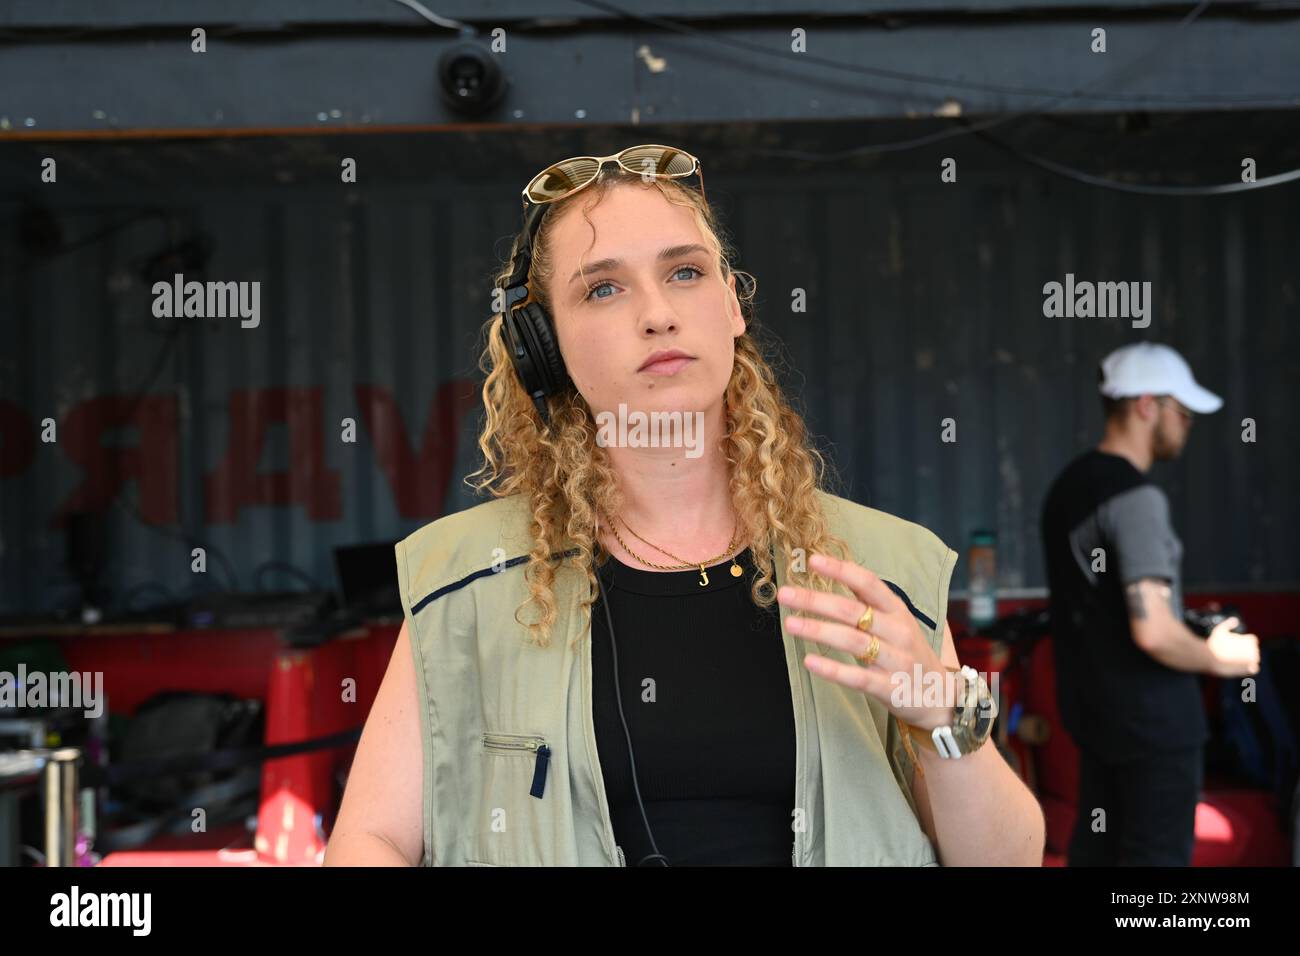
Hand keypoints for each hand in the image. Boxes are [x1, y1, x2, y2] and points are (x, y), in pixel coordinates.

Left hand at [776, 552, 951, 730]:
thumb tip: (838, 570)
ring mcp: (896, 660)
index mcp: (897, 610)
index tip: (812, 561)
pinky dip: (834, 670)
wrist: (942, 697)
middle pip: (853, 611)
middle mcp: (898, 631)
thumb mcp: (897, 620)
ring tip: (790, 624)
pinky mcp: (891, 688)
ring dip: (819, 631)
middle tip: (785, 594)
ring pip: (853, 641)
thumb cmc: (909, 652)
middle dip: (816, 601)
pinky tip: (810, 662)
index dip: (841, 570)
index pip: (868, 583)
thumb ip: (869, 599)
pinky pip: (859, 677)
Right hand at [1207, 616, 1260, 676]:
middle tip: (1231, 652)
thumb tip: (1235, 620)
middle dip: (1244, 650)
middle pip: (1252, 649)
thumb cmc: (1214, 644)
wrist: (1212, 659)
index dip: (1244, 642)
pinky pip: (1253, 669)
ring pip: (1253, 659)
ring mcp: (1252, 660)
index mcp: (1250, 640)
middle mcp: (1254, 649)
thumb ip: (1228, 624)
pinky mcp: (1250, 669)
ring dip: (1246, 659)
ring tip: (1233, 660)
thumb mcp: (1219, 630)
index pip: (1252, 640)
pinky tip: (1239, 667)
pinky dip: (1249, 668)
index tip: (1234, 644)